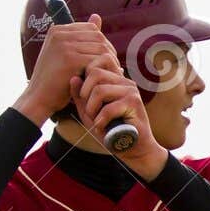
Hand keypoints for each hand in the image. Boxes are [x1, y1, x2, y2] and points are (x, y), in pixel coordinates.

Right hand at [14, 14, 116, 125]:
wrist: (38, 98)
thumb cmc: (54, 80)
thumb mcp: (65, 54)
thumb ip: (81, 38)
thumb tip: (97, 16)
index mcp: (58, 30)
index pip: (91, 28)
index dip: (103, 43)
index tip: (108, 58)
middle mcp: (60, 34)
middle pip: (98, 37)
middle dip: (109, 52)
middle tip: (114, 67)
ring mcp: (64, 45)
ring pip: (100, 48)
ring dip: (109, 62)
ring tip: (112, 74)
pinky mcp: (69, 59)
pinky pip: (96, 60)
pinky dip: (104, 70)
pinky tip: (106, 80)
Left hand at [73, 57, 166, 180]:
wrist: (136, 151)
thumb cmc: (113, 132)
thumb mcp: (90, 114)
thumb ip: (80, 97)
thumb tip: (73, 78)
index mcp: (116, 80)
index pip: (100, 60)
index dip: (86, 75)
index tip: (84, 97)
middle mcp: (124, 81)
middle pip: (95, 73)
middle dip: (85, 94)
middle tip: (89, 112)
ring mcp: (131, 91)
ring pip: (100, 90)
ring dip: (92, 109)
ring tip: (95, 122)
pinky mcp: (134, 104)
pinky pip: (108, 108)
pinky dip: (100, 121)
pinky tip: (101, 129)